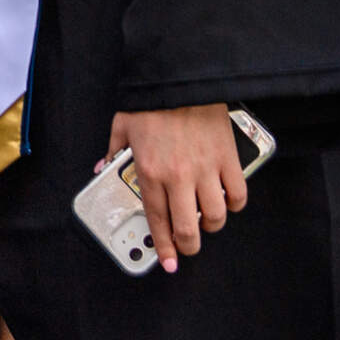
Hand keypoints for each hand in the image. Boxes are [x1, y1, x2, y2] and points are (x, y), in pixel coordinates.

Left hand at [103, 104, 245, 272]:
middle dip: (188, 246)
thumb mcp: (122, 125)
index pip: (157, 220)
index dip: (164, 247)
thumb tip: (101, 168)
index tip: (169, 262)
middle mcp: (178, 176)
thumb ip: (112, 151)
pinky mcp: (227, 158)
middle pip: (188, 228)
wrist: (179, 77)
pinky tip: (228, 202)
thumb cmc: (151, 100)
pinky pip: (237, 193)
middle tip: (188, 248)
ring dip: (212, 226)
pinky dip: (235, 203)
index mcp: (150, 171)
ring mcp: (205, 169)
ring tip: (207, 222)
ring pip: (215, 216)